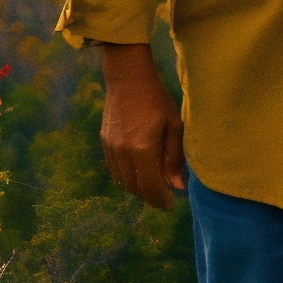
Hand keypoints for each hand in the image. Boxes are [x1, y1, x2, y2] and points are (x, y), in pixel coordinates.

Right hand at [99, 42, 184, 208]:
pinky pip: (114, 168)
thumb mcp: (173, 125)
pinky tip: (139, 166)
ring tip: (153, 180)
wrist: (127, 77)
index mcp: (142, 149)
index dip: (160, 200)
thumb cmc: (156, 99)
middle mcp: (123, 153)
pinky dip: (127, 174)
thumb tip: (178, 186)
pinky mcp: (104, 142)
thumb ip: (174, 158)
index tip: (170, 205)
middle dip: (150, 195)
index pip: (149, 188)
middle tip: (164, 193)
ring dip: (138, 185)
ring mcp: (110, 148)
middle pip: (135, 188)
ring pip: (123, 180)